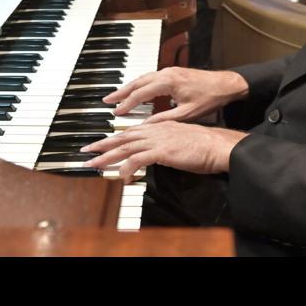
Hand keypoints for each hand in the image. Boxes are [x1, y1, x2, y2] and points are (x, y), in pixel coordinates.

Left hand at [83, 122, 248, 180]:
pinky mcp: (162, 151)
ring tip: (95, 164)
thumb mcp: (181, 143)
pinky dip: (128, 169)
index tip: (101, 144)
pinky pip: (138, 160)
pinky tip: (123, 178)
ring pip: (125, 147)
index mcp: (160, 127)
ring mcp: (158, 140)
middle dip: (102, 144)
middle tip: (87, 151)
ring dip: (108, 157)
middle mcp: (156, 130)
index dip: (114, 138)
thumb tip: (157, 155)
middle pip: (123, 137)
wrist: (218, 146)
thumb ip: (167, 146)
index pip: (131, 132)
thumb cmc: (205, 147)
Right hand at [104, 67, 249, 120]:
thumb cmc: (210, 98)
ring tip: (116, 96)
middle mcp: (166, 74)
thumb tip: (146, 127)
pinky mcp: (173, 73)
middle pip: (137, 83)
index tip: (116, 113)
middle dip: (120, 92)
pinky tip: (136, 92)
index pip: (140, 94)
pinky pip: (151, 78)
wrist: (227, 85)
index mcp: (167, 82)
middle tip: (106, 100)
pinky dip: (140, 85)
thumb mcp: (186, 114)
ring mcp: (169, 71)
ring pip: (143, 78)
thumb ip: (164, 119)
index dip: (127, 104)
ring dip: (129, 87)